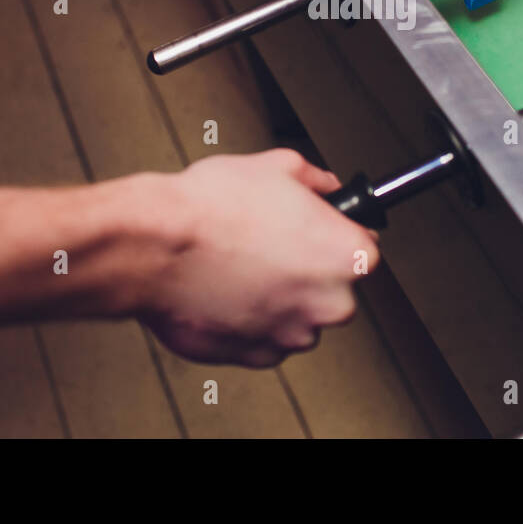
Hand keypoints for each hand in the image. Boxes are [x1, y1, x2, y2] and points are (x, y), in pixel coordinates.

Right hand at [126, 150, 379, 367]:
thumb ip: (316, 180)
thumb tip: (327, 186)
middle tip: (270, 245)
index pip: (364, 248)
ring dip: (279, 298)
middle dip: (307, 270)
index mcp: (346, 255)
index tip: (316, 231)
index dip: (335, 235)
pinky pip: (265, 338)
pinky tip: (227, 292)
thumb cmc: (212, 209)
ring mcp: (292, 334)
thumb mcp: (277, 166)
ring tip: (242, 267)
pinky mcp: (256, 357)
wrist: (158, 246)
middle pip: (333, 288)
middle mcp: (329, 302)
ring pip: (298, 316)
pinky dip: (251, 321)